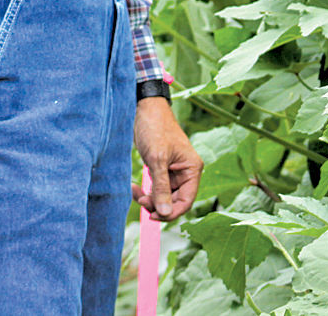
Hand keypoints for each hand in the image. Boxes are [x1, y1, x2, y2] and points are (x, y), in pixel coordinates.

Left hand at [133, 98, 201, 220]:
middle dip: (158, 205)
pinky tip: (135, 187)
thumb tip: (165, 214)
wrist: (144, 110)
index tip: (153, 216)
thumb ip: (161, 188)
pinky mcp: (162, 170)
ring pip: (164, 197)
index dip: (171, 212)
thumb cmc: (155, 129)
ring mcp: (174, 172)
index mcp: (192, 169)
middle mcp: (186, 172)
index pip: (187, 201)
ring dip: (150, 199)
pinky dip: (146, 191)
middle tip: (140, 200)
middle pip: (175, 201)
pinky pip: (157, 189)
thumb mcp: (157, 160)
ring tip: (136, 192)